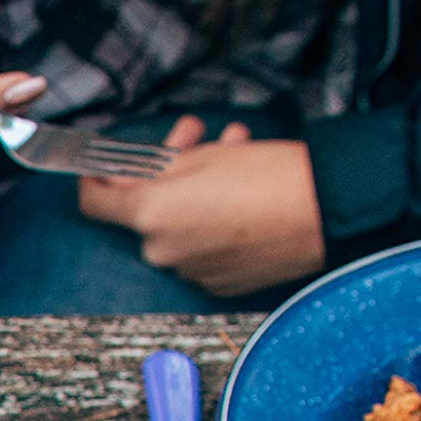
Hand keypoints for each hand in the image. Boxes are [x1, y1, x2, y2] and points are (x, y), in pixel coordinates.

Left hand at [78, 117, 326, 297]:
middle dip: (166, 170)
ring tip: (234, 149)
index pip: (95, 203)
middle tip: (192, 137)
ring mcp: (190, 271)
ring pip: (178, 224)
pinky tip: (244, 193)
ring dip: (196, 190)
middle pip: (145, 210)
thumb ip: (158, 167)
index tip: (100, 166)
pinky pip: (203, 248)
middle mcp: (162, 251)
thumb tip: (131, 175)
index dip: (94, 178)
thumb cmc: (269, 176)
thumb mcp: (205, 156)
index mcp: (150, 215)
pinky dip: (214, 222)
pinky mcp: (219, 283)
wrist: (325, 212)